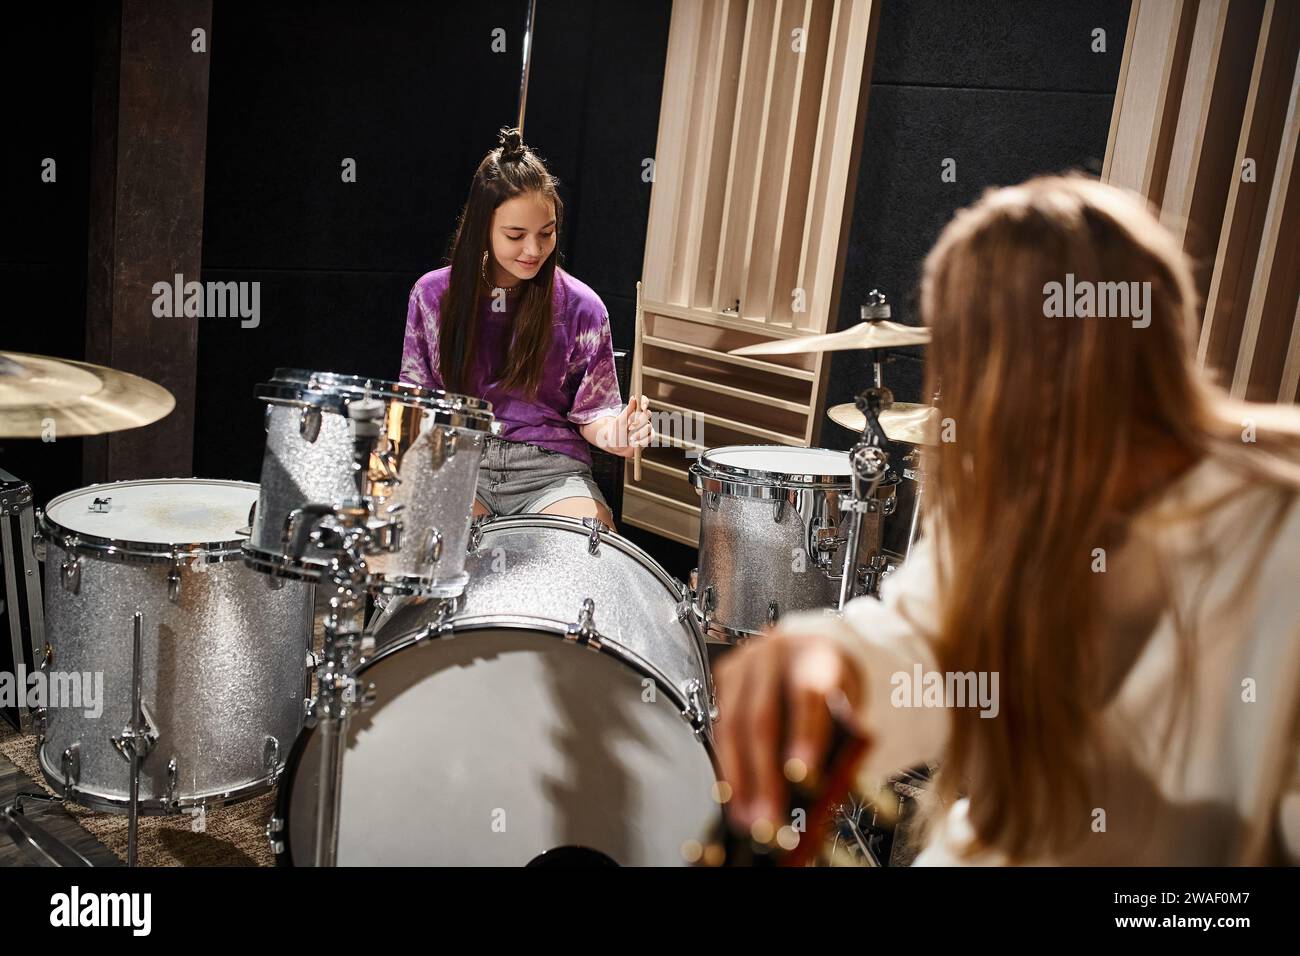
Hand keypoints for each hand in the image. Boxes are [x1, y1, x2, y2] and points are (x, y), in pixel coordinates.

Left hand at [600, 394, 652, 458]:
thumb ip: (627, 410)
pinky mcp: (648, 437)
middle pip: (648, 414)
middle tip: (629, 427)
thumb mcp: (619, 421)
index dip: (645, 402)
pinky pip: (651, 437)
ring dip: (639, 433)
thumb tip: (634, 398)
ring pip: (649, 427)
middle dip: (639, 422)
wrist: (615, 447)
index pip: (643, 401)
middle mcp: (642, 418)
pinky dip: (643, 441)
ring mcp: (646, 427)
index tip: (642, 407)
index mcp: (635, 411)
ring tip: (630, 438)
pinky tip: (635, 443)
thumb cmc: (616, 432)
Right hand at [712, 625, 866, 830]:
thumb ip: (842, 743)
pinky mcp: (725, 676)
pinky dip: (727, 765)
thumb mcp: (852, 708)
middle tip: (768, 819)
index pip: (808, 694)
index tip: (804, 779)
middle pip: (761, 717)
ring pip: (732, 726)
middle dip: (763, 775)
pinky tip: (733, 795)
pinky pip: (721, 726)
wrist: (818, 647)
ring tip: (746, 818)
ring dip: (738, 779)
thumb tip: (822, 794)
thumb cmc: (838, 686)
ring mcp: (745, 662)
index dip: (805, 737)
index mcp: (817, 653)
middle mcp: (775, 653)